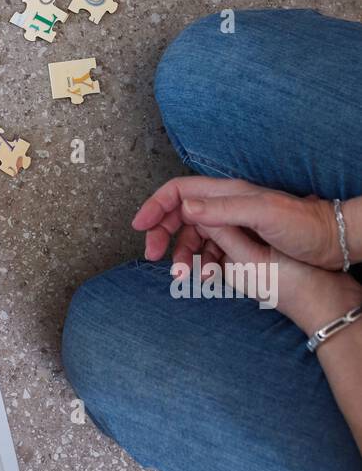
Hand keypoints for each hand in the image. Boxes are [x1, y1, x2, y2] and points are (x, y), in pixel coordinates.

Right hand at [164, 208, 355, 325]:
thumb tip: (185, 207)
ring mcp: (233, 226)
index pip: (179, 191)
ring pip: (194, 238)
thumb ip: (222, 210)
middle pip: (180, 215)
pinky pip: (211, 254)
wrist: (331, 243)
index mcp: (226, 193)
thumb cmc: (301, 224)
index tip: (140, 226)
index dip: (156, 206)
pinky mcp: (241, 245)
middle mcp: (225, 207)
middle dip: (162, 233)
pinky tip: (205, 278)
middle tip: (153, 255)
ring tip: (179, 276)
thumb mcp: (261, 213)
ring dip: (181, 255)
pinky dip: (202, 265)